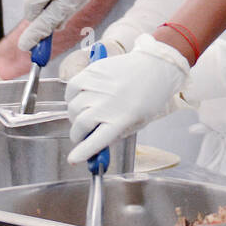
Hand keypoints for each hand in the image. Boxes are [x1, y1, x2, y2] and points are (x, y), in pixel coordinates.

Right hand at [65, 34, 188, 163]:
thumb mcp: (139, 122)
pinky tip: (80, 98)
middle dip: (77, 134)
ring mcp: (98, 87)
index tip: (73, 159)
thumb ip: (117, 134)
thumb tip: (96, 145)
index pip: (96, 141)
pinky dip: (71, 97)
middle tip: (81, 134)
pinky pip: (71, 88)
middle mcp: (107, 103)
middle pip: (80, 125)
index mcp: (121, 119)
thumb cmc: (150, 96)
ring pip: (73, 108)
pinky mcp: (93, 71)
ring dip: (75, 116)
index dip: (82, 152)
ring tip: (84, 114)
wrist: (155, 66)